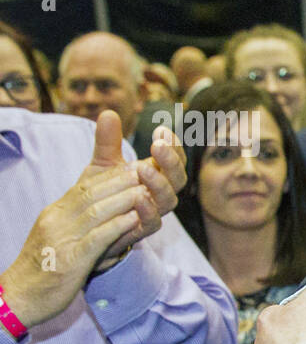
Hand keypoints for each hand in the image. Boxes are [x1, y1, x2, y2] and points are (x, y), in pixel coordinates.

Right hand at [0, 118, 145, 327]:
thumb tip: (101, 207)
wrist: (19, 297)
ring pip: (95, 211)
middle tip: (146, 171)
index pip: (84, 186)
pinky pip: (95, 239)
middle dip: (120, 180)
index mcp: (55, 214)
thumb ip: (78, 221)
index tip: (134, 167)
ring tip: (145, 190)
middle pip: (90, 192)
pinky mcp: (70, 260)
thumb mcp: (59, 237)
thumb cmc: (44, 269)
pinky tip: (133, 219)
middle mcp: (57, 221)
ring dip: (123, 199)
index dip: (111, 176)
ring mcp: (62, 239)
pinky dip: (116, 227)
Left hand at [92, 112, 186, 262]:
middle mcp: (160, 194)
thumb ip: (108, 141)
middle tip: (157, 144)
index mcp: (157, 175)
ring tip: (144, 168)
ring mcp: (153, 212)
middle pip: (179, 178)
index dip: (174, 145)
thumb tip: (108, 113)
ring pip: (169, 199)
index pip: (175, 160)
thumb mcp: (102, 163)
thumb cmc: (102, 192)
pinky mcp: (140, 230)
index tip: (162, 130)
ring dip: (159, 183)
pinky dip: (148, 210)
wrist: (87, 224)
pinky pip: (152, 222)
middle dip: (171, 161)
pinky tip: (139, 197)